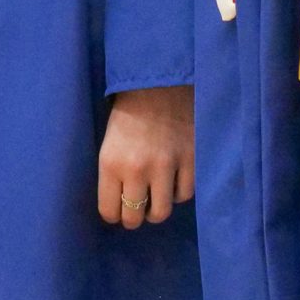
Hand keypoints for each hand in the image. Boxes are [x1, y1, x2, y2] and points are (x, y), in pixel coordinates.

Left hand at [98, 84, 195, 227]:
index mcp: (111, 162)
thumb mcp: (109, 142)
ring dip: (157, 209)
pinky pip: (184, 195)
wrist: (159, 82)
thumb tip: (118, 205)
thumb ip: (113, 173)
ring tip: (156, 197)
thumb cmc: (128, 112)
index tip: (117, 209)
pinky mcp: (191, 161)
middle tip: (137, 208)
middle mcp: (138, 169)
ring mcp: (167, 166)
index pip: (109, 211)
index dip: (113, 214)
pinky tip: (173, 180)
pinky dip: (178, 192)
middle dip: (134, 217)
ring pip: (161, 212)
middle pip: (135, 218)